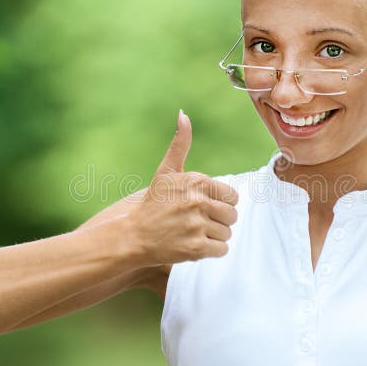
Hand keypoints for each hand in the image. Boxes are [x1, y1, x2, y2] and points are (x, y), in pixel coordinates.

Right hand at [128, 110, 239, 265]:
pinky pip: (222, 250)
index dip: (220, 203)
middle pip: (232, 216)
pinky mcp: (195, 248)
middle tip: (198, 222)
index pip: (233, 196)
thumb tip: (183, 114)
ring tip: (194, 233)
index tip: (203, 207)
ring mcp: (196, 225)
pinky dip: (212, 251)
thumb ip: (180, 144)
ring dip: (214, 236)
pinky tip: (195, 245)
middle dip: (219, 221)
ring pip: (227, 234)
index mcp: (197, 181)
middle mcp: (198, 202)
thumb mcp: (166, 171)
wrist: (133, 234)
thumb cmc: (153, 202)